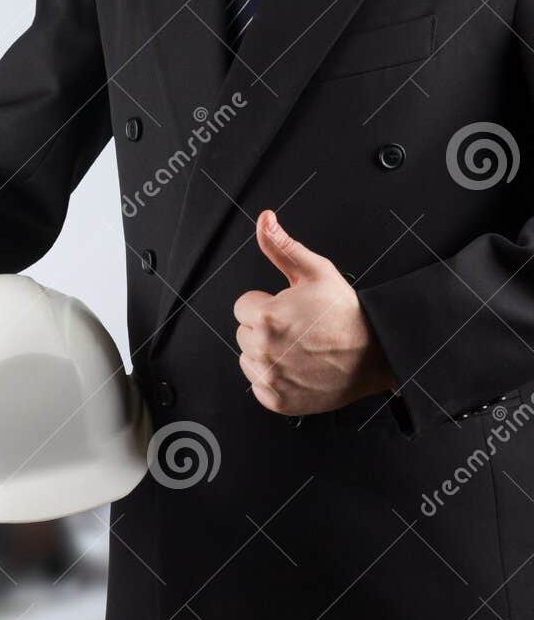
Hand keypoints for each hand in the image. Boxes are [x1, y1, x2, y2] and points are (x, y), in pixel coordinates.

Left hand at [233, 210, 395, 415]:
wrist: (377, 353)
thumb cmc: (346, 312)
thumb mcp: (316, 272)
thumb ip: (282, 247)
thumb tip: (264, 219)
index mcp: (265, 317)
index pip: (242, 307)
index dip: (266, 305)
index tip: (290, 310)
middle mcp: (262, 350)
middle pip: (244, 334)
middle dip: (265, 329)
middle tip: (298, 329)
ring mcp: (269, 378)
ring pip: (248, 359)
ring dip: (266, 354)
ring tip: (300, 348)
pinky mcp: (276, 401)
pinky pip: (258, 385)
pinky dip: (274, 379)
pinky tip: (299, 369)